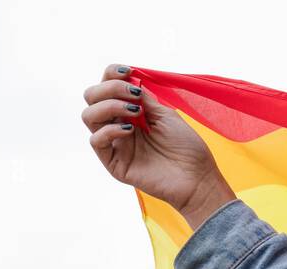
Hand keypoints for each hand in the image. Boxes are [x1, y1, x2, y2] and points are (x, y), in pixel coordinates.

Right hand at [83, 63, 235, 228]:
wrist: (197, 179)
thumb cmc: (187, 148)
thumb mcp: (166, 115)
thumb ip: (145, 98)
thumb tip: (129, 80)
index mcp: (130, 113)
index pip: (106, 88)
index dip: (111, 75)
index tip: (127, 71)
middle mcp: (118, 126)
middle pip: (92, 98)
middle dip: (109, 88)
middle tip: (135, 96)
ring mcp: (115, 144)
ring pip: (89, 116)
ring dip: (109, 106)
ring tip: (135, 111)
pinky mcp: (114, 163)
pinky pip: (96, 140)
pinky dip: (110, 130)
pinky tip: (130, 129)